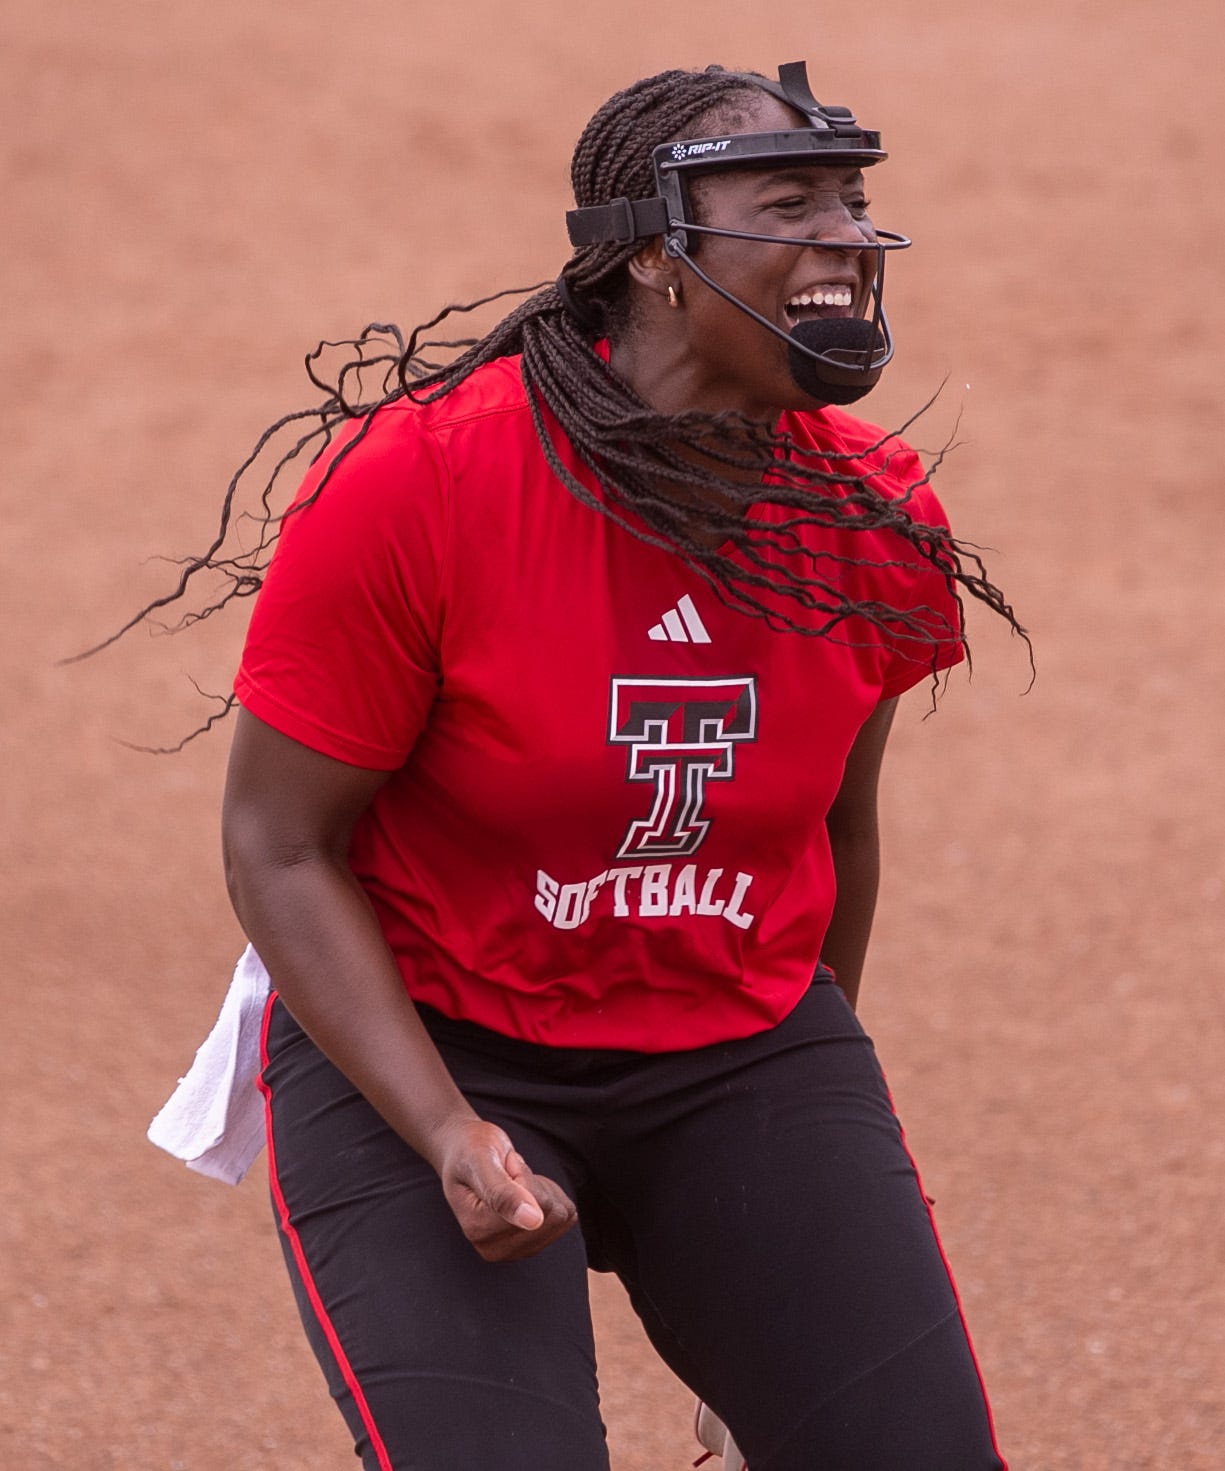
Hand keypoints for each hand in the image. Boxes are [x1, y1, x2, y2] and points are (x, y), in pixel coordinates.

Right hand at [433, 1118, 577, 1261]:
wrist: (464, 1153)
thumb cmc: (469, 1150)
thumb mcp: (481, 1160)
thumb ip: (503, 1193)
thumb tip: (533, 1222)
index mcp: (479, 1231)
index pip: (535, 1204)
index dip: (522, 1175)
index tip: (501, 1168)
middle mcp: (495, 1249)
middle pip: (551, 1213)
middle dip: (533, 1183)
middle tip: (507, 1174)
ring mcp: (515, 1250)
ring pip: (560, 1215)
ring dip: (541, 1188)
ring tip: (512, 1180)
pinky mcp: (532, 1245)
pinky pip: (565, 1216)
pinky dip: (549, 1195)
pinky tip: (523, 1191)